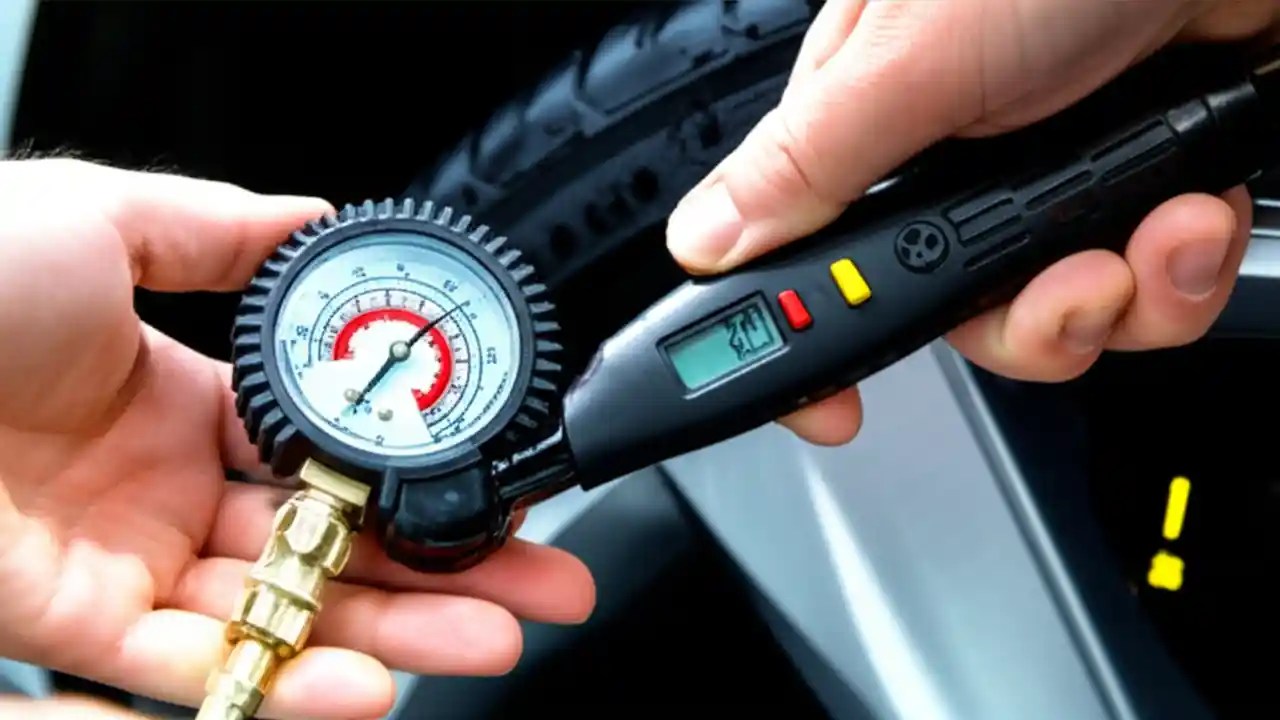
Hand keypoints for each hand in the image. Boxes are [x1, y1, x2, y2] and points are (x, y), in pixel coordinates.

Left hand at [0, 159, 595, 717]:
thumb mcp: (102, 218)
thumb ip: (224, 229)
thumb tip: (322, 212)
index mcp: (180, 403)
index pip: (331, 457)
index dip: (418, 478)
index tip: (491, 485)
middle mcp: (164, 492)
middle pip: (334, 548)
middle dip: (447, 571)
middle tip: (539, 587)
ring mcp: (124, 561)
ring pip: (286, 614)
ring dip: (398, 636)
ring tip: (495, 640)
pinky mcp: (68, 620)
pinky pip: (192, 663)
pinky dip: (283, 682)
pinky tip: (370, 686)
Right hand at [666, 0, 1278, 443]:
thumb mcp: (916, 54)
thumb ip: (811, 159)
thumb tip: (707, 240)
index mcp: (867, 125)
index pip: (808, 259)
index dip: (812, 345)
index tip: (832, 408)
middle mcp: (949, 162)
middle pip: (946, 317)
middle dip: (1019, 325)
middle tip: (1063, 286)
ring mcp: (1043, 180)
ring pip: (1049, 319)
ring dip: (1116, 301)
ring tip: (1152, 233)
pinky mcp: (1130, 191)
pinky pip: (1141, 294)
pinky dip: (1178, 273)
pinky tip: (1193, 212)